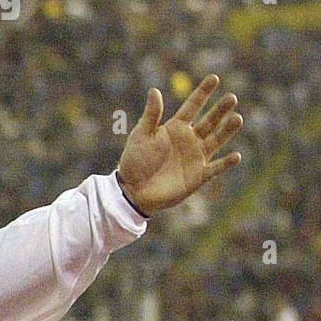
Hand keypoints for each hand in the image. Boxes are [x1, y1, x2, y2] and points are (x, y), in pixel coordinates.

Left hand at [117, 74, 242, 215]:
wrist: (133, 191)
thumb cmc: (134, 162)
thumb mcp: (140, 136)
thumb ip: (150, 115)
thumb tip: (153, 91)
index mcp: (176, 128)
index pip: (192, 106)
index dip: (203, 93)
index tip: (214, 78)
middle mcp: (190, 139)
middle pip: (209, 121)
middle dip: (221, 110)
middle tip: (231, 98)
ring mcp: (196, 157)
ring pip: (216, 140)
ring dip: (227, 130)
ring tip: (238, 118)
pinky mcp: (198, 176)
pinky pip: (215, 168)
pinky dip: (225, 163)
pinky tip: (236, 156)